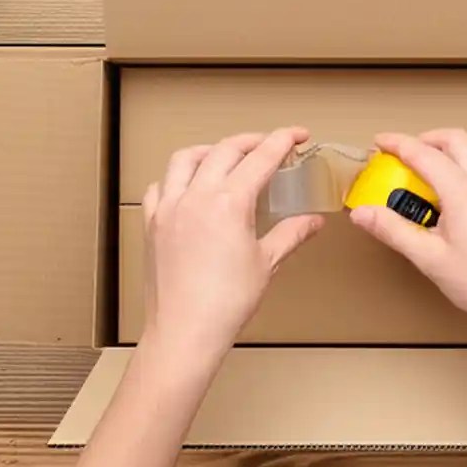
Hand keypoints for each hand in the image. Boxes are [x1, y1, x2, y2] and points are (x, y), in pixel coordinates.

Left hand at [141, 129, 323, 366]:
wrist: (185, 331)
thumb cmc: (226, 303)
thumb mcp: (267, 263)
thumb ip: (291, 234)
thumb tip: (313, 221)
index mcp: (229, 202)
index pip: (260, 158)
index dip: (283, 141)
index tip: (298, 135)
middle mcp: (196, 197)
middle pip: (225, 150)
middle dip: (251, 141)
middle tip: (271, 145)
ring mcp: (169, 208)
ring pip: (186, 159)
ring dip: (210, 150)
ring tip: (227, 156)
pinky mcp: (152, 224)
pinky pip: (160, 186)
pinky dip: (176, 177)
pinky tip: (188, 187)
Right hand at [349, 129, 466, 335]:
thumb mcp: (429, 257)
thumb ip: (393, 230)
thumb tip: (361, 213)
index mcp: (463, 191)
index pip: (424, 153)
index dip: (398, 144)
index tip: (380, 143)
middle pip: (455, 140)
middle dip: (426, 139)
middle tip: (405, 155)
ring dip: (451, 153)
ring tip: (431, 176)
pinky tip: (461, 196)